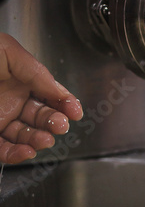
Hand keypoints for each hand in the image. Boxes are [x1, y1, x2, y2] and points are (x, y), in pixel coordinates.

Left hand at [0, 34, 81, 162]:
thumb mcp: (8, 52)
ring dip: (39, 140)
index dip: (64, 103)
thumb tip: (59, 91)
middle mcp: (10, 101)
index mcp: (19, 80)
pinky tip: (28, 150)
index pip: (49, 95)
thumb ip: (37, 72)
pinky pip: (4, 150)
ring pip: (26, 136)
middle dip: (55, 123)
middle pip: (41, 118)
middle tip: (60, 125)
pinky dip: (17, 154)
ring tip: (45, 139)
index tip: (74, 110)